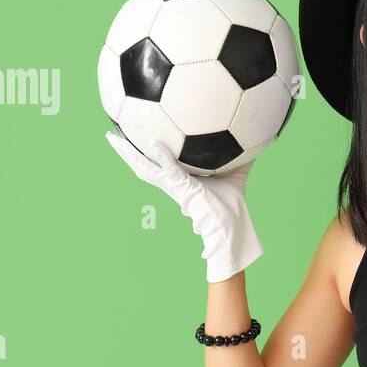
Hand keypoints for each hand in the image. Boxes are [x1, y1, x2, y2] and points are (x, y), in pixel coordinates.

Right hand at [105, 130, 263, 281]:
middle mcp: (174, 184)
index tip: (136, 136)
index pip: (159, 164)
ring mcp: (175, 188)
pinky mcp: (184, 191)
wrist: (231, 231)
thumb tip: (255, 142)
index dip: (147, 152)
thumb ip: (240, 160)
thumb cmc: (233, 209)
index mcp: (181, 181)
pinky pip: (170, 171)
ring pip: (146, 168)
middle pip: (144, 165)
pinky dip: (162, 158)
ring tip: (112, 138)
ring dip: (129, 154)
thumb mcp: (237, 176)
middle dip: (127, 151)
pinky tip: (153, 143)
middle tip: (111, 135)